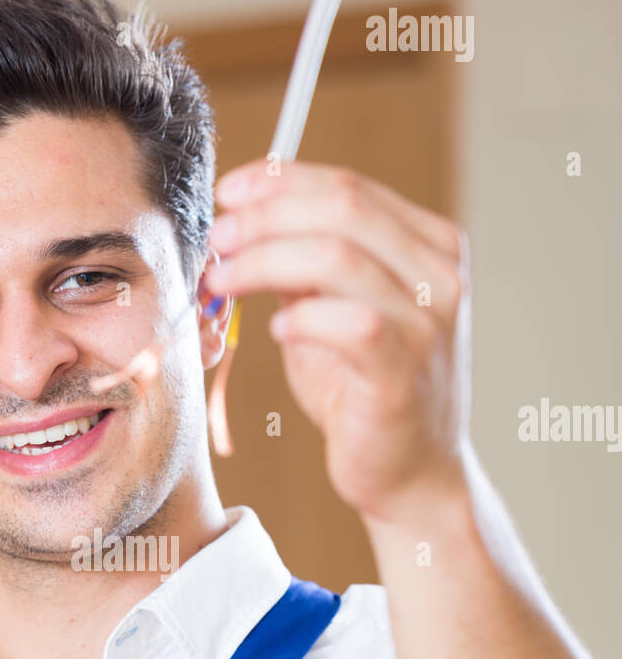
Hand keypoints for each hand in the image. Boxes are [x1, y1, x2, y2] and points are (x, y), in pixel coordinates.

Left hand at [205, 160, 471, 528]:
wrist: (410, 476)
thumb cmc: (367, 393)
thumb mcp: (334, 314)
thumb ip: (306, 268)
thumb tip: (246, 223)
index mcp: (431, 247)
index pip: (350, 187)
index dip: (280, 182)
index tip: (229, 193)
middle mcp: (441, 277)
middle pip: (343, 210)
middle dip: (265, 217)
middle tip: (217, 237)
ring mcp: (430, 325)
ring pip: (339, 258)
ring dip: (265, 261)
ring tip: (222, 280)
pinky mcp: (405, 374)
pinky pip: (350, 324)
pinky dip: (302, 318)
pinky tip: (275, 329)